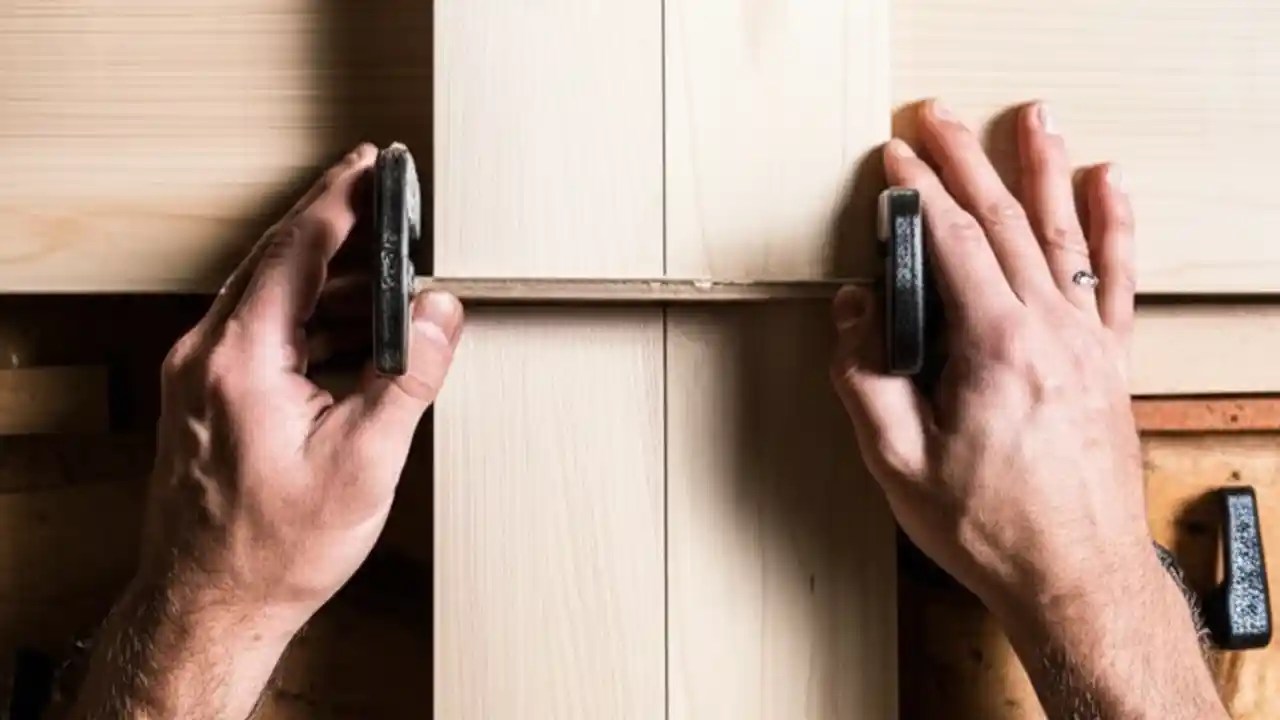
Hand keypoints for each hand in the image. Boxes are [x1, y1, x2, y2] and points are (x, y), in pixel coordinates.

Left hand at [142, 144, 461, 641]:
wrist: (211, 603)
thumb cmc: (273, 546)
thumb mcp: (362, 461)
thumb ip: (406, 375)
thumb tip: (439, 313)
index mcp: (240, 357)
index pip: (295, 248)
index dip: (340, 199)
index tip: (371, 165)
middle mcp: (208, 354)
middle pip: (279, 261)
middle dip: (339, 228)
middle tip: (387, 202)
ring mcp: (202, 373)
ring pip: (272, 296)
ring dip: (332, 282)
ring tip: (391, 279)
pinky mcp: (210, 393)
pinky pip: (263, 330)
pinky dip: (313, 320)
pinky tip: (355, 334)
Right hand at [832, 100, 1142, 612]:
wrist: (1077, 578)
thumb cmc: (994, 530)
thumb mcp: (898, 464)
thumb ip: (864, 380)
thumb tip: (852, 313)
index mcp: (997, 350)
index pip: (953, 243)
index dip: (919, 193)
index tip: (895, 159)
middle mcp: (1052, 332)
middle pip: (1006, 221)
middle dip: (966, 161)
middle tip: (937, 120)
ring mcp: (1088, 343)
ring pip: (1063, 234)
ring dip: (1041, 170)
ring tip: (1030, 121)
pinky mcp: (1111, 362)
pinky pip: (1115, 276)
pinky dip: (1113, 225)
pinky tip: (1108, 187)